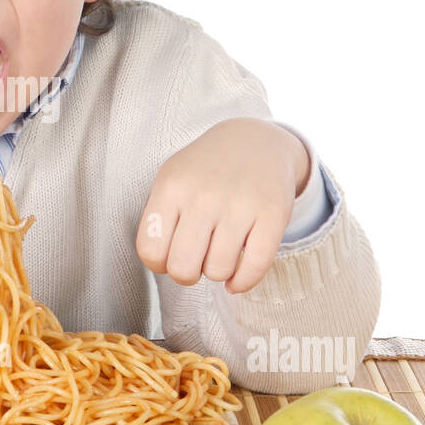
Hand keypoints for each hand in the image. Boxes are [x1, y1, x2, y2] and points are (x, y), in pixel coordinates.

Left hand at [136, 118, 310, 293]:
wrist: (255, 142)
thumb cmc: (205, 171)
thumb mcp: (171, 180)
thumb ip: (157, 220)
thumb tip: (161, 265)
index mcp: (172, 188)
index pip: (150, 251)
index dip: (159, 263)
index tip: (171, 254)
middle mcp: (204, 196)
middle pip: (183, 268)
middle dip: (186, 274)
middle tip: (195, 260)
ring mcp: (240, 205)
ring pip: (218, 271)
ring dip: (216, 272)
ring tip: (218, 255)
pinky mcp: (273, 215)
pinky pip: (254, 268)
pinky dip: (242, 282)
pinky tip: (236, 277)